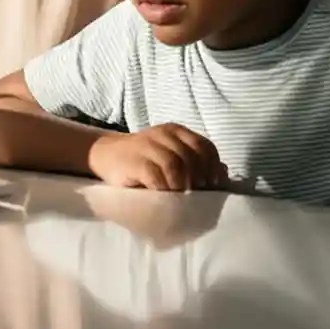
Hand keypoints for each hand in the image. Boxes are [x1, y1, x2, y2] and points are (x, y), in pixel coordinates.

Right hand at [88, 123, 226, 190]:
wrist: (105, 155)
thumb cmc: (144, 160)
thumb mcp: (171, 155)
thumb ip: (196, 162)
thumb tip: (224, 173)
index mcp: (176, 131)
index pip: (204, 145)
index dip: (212, 166)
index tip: (213, 184)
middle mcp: (163, 134)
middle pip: (191, 155)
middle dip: (198, 178)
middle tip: (198, 195)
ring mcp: (147, 146)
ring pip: (174, 164)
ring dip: (182, 184)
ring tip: (181, 197)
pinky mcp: (134, 161)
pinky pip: (155, 175)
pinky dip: (164, 187)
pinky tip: (164, 195)